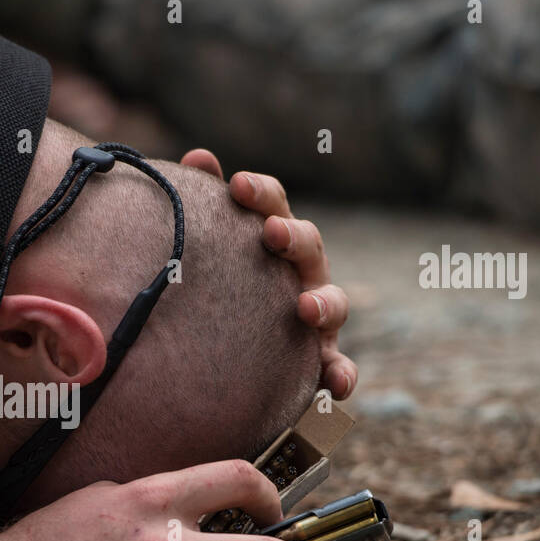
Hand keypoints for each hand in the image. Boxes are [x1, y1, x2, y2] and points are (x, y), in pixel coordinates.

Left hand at [180, 149, 357, 399]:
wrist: (228, 363)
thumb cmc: (224, 294)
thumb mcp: (215, 253)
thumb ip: (207, 208)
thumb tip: (198, 156)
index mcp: (275, 243)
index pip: (274, 207)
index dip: (260, 194)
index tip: (236, 185)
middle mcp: (302, 274)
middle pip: (308, 247)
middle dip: (294, 237)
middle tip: (272, 232)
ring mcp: (318, 319)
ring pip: (334, 304)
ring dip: (323, 304)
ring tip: (304, 307)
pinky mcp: (321, 363)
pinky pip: (338, 370)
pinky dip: (341, 376)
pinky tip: (337, 384)